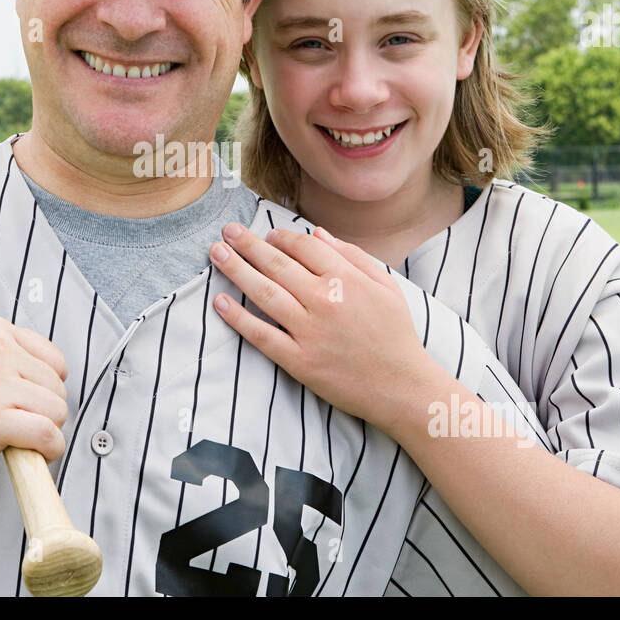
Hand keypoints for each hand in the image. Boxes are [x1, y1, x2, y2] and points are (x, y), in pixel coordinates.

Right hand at [0, 317, 68, 487]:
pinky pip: (48, 435)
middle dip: (45, 413)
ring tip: (14, 439)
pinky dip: (48, 451)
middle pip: (58, 388)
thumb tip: (60, 373)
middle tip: (13, 425)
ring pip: (57, 411)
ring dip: (47, 434)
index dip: (45, 390)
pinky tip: (31, 456)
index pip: (55, 361)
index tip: (23, 404)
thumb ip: (10, 357)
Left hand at [208, 223, 427, 430]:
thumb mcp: (385, 286)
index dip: (281, 237)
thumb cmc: (395, 334)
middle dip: (247, 244)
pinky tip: (221, 302)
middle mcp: (325, 301)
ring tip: (216, 254)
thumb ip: (353, 256)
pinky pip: (262, 335)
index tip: (267, 235)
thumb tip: (318, 233)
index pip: (303, 247)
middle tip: (226, 232)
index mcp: (347, 279)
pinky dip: (239, 318)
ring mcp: (310, 332)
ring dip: (236, 270)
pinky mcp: (300, 361)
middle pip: (277, 264)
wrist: (403, 387)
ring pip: (264, 293)